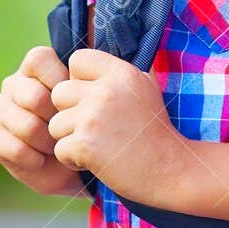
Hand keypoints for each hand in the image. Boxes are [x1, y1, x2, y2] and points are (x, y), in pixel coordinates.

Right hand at [0, 46, 86, 197]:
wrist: (70, 168)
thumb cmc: (82, 128)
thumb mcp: (89, 101)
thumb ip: (86, 82)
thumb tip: (88, 72)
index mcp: (34, 68)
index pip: (38, 58)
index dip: (58, 80)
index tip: (75, 100)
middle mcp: (13, 84)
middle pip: (34, 96)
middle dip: (58, 120)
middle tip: (69, 130)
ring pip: (28, 125)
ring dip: (49, 143)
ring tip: (58, 147)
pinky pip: (17, 149)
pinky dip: (36, 160)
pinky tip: (42, 160)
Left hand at [48, 47, 192, 204]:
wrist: (173, 171)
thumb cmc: (155, 133)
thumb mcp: (145, 89)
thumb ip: (117, 73)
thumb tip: (89, 56)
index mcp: (121, 73)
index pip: (78, 59)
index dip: (79, 80)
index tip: (94, 100)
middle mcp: (105, 91)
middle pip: (59, 93)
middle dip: (69, 113)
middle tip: (95, 129)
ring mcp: (93, 117)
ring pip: (55, 124)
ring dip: (70, 139)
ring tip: (98, 147)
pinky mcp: (85, 145)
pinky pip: (59, 149)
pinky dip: (72, 160)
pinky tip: (96, 162)